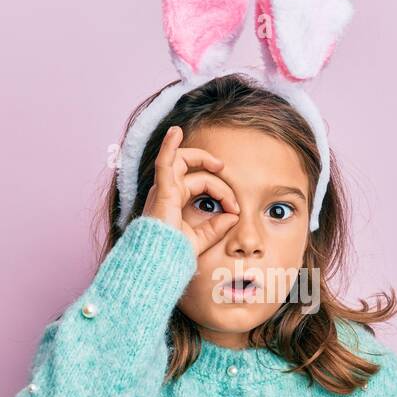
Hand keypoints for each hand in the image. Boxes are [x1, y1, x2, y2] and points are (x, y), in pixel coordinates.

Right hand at [141, 125, 239, 254]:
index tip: (235, 210)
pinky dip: (168, 146)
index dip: (221, 191)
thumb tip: (234, 217)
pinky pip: (164, 163)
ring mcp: (163, 190)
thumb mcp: (200, 239)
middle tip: (224, 168)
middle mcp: (166, 190)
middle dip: (208, 162)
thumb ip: (216, 228)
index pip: (199, 182)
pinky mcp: (162, 192)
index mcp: (173, 199)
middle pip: (188, 164)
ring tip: (218, 163)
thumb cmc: (174, 253)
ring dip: (200, 156)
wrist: (160, 264)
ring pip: (182, 161)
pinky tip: (175, 132)